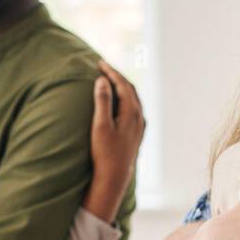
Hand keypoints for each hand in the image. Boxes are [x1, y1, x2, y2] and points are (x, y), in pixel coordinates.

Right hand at [83, 59, 145, 223]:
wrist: (115, 176)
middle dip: (117, 76)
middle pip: (130, 89)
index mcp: (132, 112)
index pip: (123, 84)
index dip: (111, 72)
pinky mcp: (137, 133)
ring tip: (109, 80)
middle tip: (103, 67)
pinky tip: (118, 101)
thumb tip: (102, 80)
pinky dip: (124, 98)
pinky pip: (133, 108)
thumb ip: (102, 101)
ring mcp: (139, 125)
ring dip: (122, 87)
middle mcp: (139, 116)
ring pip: (133, 99)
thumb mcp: (100, 125)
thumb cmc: (105, 152)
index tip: (99, 63)